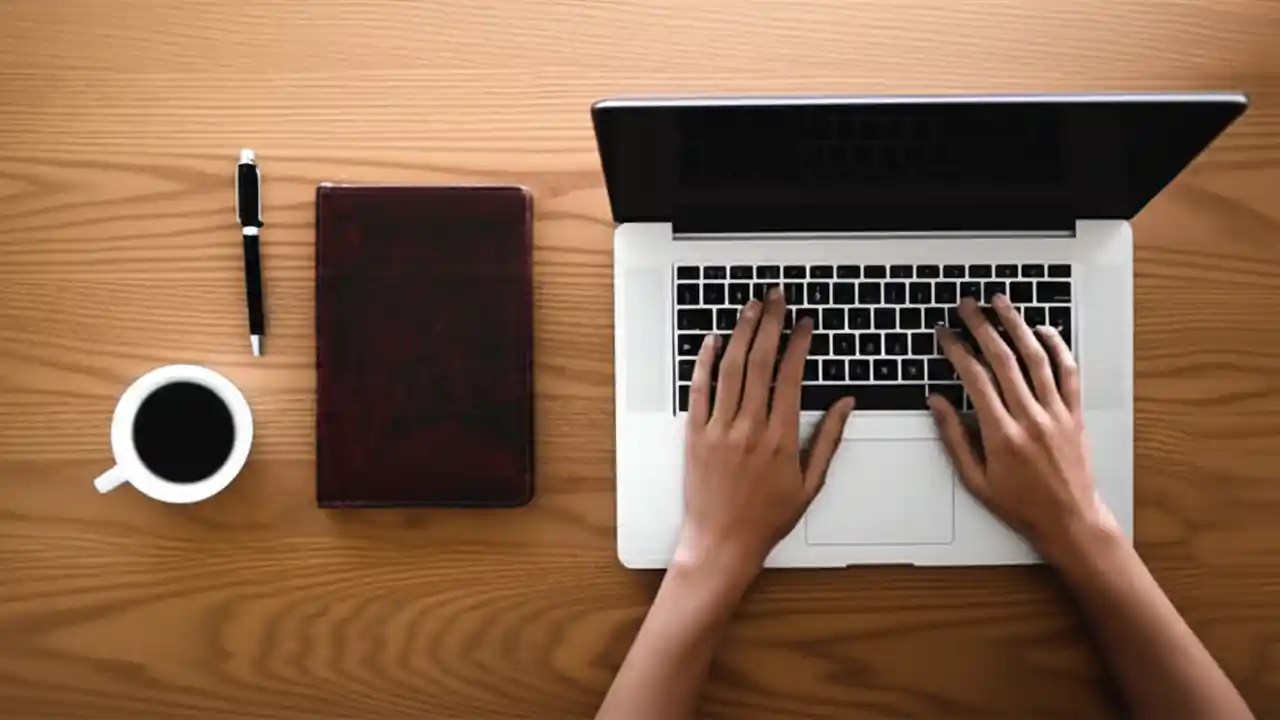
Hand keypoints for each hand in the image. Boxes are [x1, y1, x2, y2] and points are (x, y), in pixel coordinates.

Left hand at [676, 288, 854, 580]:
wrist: (721, 543)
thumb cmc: (766, 519)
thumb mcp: (811, 483)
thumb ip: (828, 439)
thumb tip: (844, 404)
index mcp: (781, 438)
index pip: (791, 375)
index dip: (798, 343)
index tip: (803, 323)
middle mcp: (749, 428)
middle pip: (760, 361)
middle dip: (770, 323)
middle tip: (776, 297)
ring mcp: (719, 430)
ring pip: (731, 368)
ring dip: (741, 332)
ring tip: (750, 307)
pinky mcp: (694, 435)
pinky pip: (698, 390)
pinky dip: (704, 362)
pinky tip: (712, 340)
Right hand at [929, 295, 1118, 563]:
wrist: (1069, 520)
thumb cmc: (1019, 504)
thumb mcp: (974, 479)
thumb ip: (954, 437)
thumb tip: (936, 401)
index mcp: (1001, 434)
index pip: (975, 378)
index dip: (957, 350)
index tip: (945, 334)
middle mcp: (1030, 418)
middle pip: (1003, 359)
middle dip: (981, 327)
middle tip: (966, 305)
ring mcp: (1056, 413)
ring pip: (1036, 358)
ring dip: (1016, 326)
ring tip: (1001, 303)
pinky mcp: (1075, 414)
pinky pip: (1068, 372)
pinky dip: (1057, 347)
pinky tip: (1044, 330)